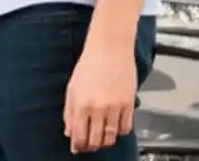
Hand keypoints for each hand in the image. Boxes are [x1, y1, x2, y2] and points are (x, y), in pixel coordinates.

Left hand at [64, 38, 135, 152]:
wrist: (109, 49)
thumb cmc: (89, 65)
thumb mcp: (72, 88)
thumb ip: (69, 112)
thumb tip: (69, 132)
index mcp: (81, 104)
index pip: (79, 136)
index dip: (78, 146)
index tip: (77, 149)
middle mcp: (98, 108)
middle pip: (95, 140)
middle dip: (91, 147)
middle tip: (89, 146)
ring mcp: (115, 108)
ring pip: (111, 137)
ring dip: (106, 142)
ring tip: (101, 139)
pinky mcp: (129, 105)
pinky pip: (126, 128)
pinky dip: (120, 132)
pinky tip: (115, 128)